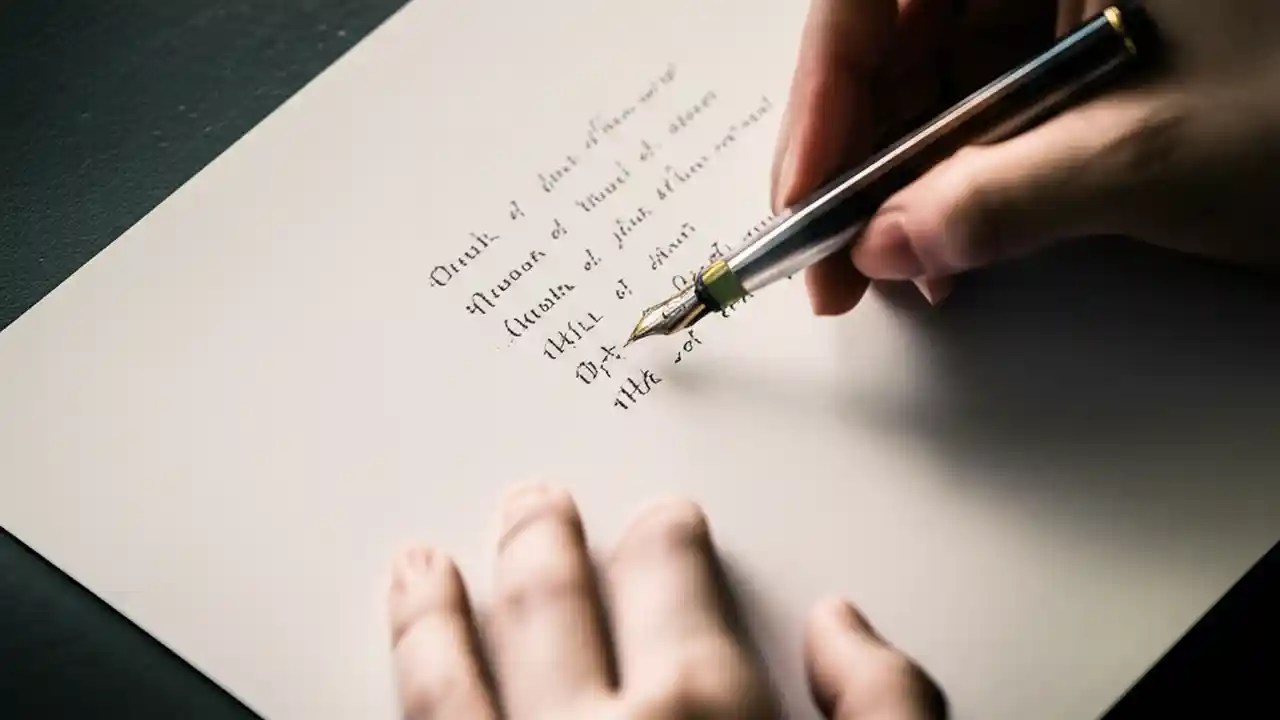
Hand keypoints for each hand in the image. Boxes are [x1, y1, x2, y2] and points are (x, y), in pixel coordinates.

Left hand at [389, 483, 945, 718]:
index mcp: (702, 716)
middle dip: (541, 543)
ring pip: (446, 671)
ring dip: (433, 608)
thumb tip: (844, 629)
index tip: (660, 523)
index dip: (664, 543)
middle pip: (552, 603)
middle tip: (533, 505)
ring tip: (422, 564)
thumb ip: (887, 708)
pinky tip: (398, 646)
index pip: (671, 584)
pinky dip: (400, 673)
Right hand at [772, 0, 1279, 313]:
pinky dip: (970, 172)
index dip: (828, 94)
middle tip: (838, 255)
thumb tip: (887, 243)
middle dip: (864, 152)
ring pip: (945, 72)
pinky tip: (957, 238)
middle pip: (905, 34)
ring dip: (912, 175)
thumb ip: (996, 202)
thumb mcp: (1153, 156)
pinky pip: (997, 96)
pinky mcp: (1100, 38)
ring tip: (904, 267)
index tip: (804, 194)